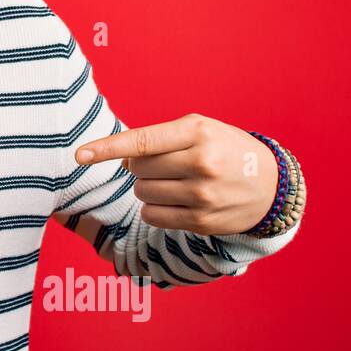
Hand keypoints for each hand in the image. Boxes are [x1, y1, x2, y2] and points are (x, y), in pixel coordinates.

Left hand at [73, 113, 278, 235]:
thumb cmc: (224, 149)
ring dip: (148, 189)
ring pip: (142, 193)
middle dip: (140, 168)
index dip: (106, 148)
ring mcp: (203, 195)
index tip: (79, 154)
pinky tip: (176, 202)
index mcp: (197, 132)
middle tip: (166, 165)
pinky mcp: (202, 221)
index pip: (142, 141)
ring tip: (176, 183)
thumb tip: (119, 158)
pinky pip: (153, 217)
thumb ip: (158, 138)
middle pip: (136, 169)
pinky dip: (155, 210)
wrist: (272, 185)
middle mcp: (201, 163)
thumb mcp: (199, 130)